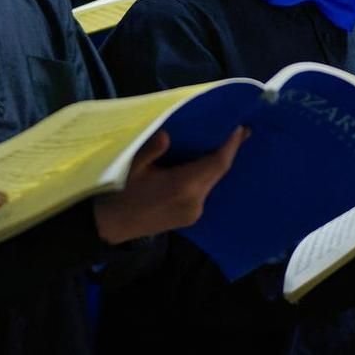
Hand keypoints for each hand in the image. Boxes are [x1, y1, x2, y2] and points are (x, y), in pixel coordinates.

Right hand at [93, 128, 246, 243]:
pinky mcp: (192, 217)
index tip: (241, 129)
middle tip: (239, 131)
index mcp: (183, 186)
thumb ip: (152, 150)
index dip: (231, 146)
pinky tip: (205, 166)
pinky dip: (207, 177)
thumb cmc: (122, 193)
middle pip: (218, 172)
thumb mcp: (133, 167)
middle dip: (228, 152)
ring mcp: (195, 212)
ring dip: (217, 165)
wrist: (113, 225)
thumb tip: (166, 135)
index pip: (217, 164)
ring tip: (223, 144)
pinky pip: (205, 191)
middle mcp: (195, 201)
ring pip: (212, 182)